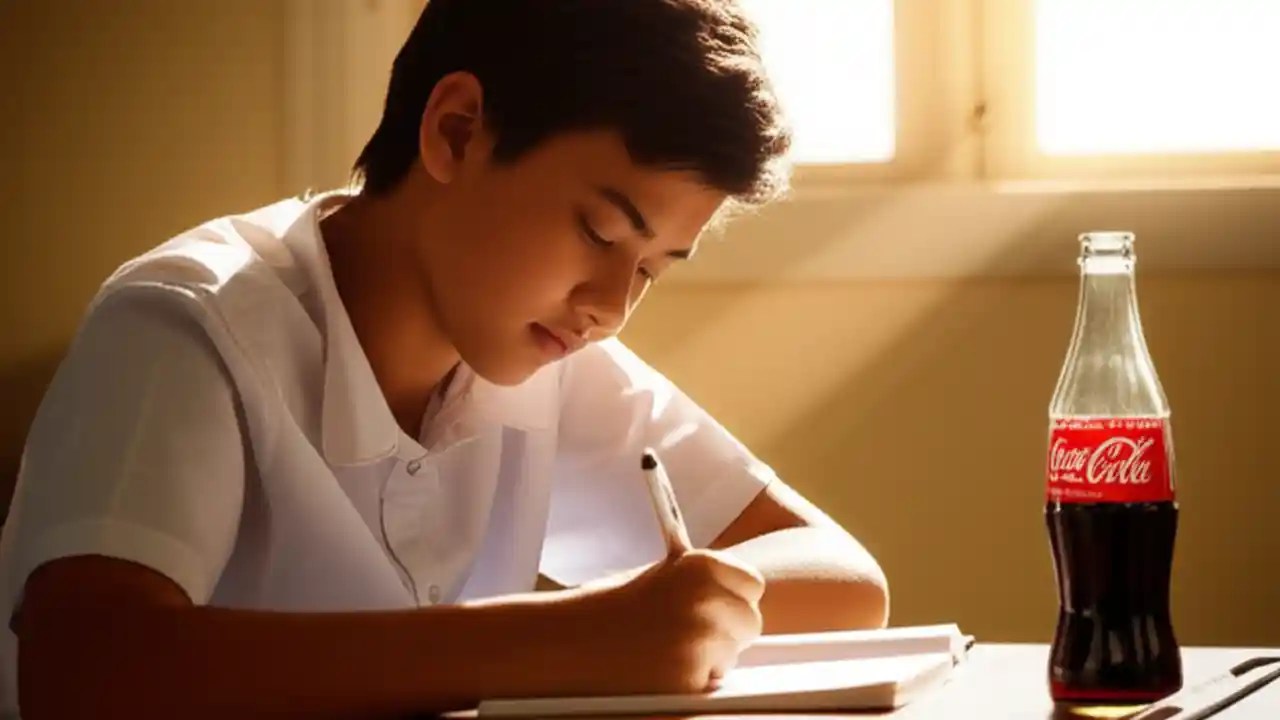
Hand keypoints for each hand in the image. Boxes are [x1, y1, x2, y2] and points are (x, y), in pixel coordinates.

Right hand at [559, 549, 764, 694]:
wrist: (563, 643)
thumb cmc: (606, 611)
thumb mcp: (659, 579)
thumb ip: (700, 584)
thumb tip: (737, 597)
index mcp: (700, 566)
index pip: (752, 583)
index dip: (734, 597)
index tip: (718, 605)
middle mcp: (708, 599)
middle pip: (750, 622)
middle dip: (726, 632)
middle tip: (685, 636)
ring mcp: (702, 641)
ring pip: (733, 656)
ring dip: (710, 659)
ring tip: (665, 653)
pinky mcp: (692, 680)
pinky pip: (712, 683)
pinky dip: (693, 683)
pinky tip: (659, 673)